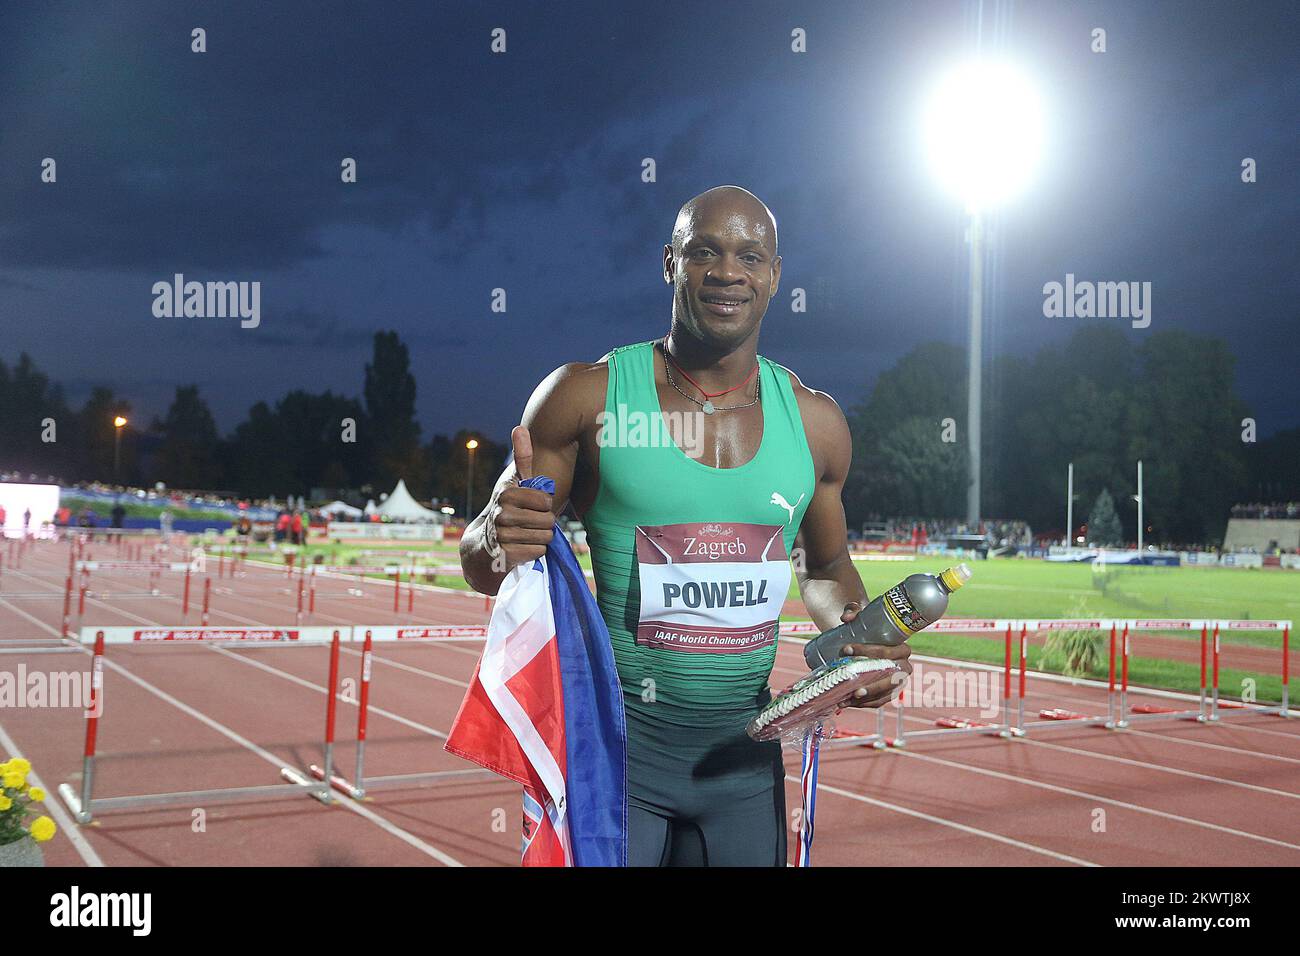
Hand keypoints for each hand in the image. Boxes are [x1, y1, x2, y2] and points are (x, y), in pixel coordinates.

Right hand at [487, 426, 553, 569]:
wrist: (484, 545)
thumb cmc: (508, 510)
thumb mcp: (515, 483)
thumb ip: (522, 457)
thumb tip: (520, 427)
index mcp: (507, 493)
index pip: (546, 500)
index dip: (545, 505)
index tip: (534, 505)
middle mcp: (501, 513)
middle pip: (548, 521)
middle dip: (545, 524)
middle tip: (531, 523)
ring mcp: (502, 535)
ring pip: (544, 537)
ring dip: (541, 538)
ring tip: (526, 535)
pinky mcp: (504, 555)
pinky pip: (538, 552)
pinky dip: (536, 552)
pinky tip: (524, 547)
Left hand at [835, 601, 912, 708]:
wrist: (863, 642)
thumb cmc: (864, 628)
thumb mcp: (859, 615)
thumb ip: (853, 610)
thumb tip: (846, 618)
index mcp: (902, 648)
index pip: (889, 652)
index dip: (869, 652)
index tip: (846, 649)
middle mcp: (904, 667)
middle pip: (892, 678)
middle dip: (874, 684)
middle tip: (854, 687)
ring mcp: (897, 682)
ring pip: (886, 693)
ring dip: (869, 698)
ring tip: (849, 699)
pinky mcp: (889, 693)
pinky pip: (880, 702)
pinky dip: (865, 704)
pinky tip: (848, 703)